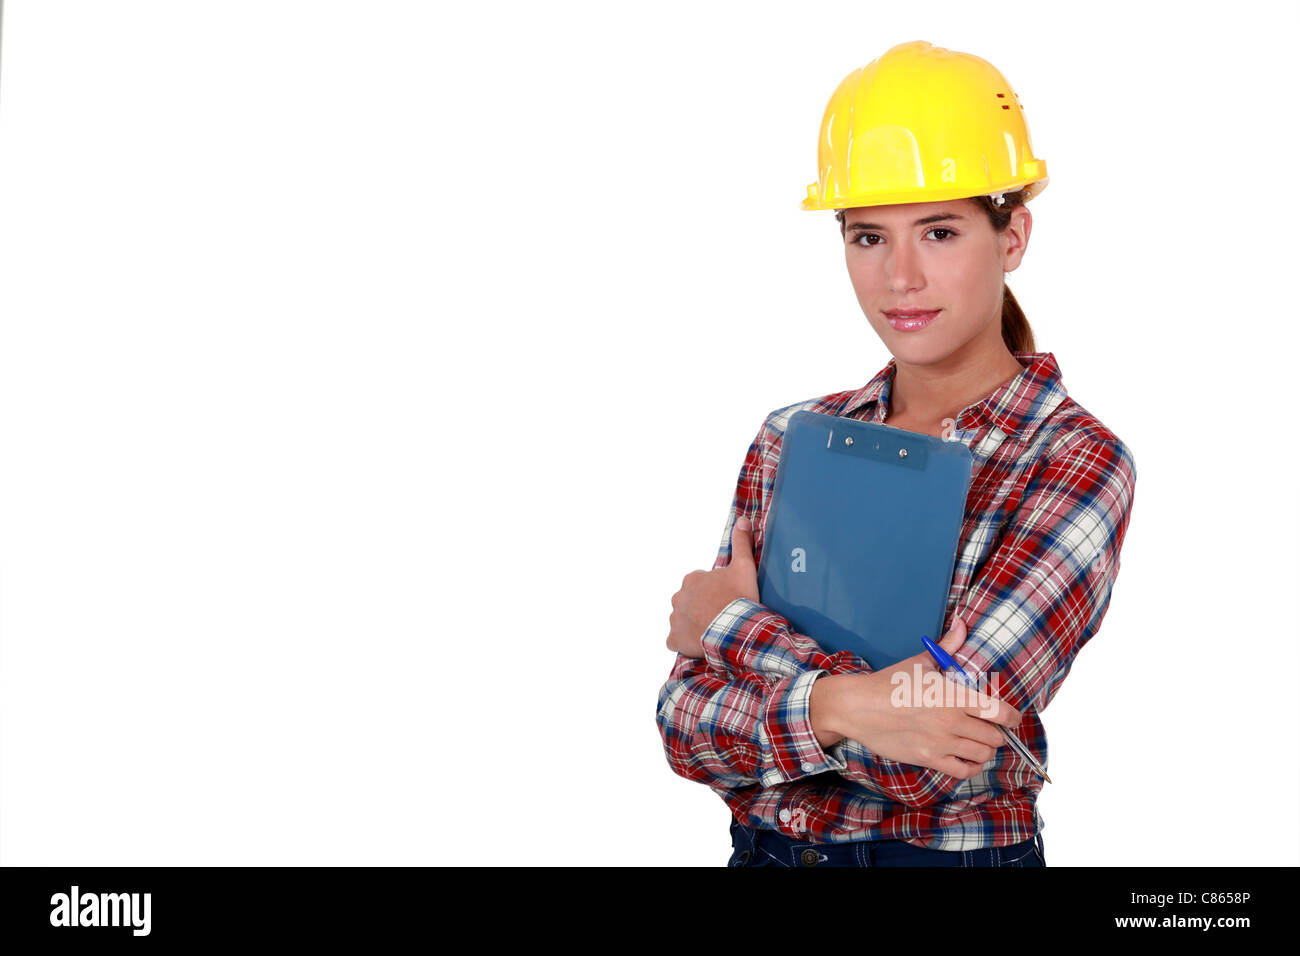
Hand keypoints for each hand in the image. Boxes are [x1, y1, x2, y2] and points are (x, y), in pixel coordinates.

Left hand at [666, 517, 760, 657]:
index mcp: (692, 579)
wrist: (736, 628)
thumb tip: (742, 520)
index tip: (727, 599)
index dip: (715, 592)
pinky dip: (684, 642)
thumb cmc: (740, 597)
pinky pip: (676, 641)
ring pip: (682, 621)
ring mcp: (675, 619)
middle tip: (721, 616)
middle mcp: (678, 597)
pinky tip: (699, 644)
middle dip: (702, 608)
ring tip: (713, 631)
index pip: (701, 585)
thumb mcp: (744, 566)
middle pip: (690, 602)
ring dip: (694, 625)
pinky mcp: (675, 639)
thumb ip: (741, 543)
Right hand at [810, 614, 1023, 778]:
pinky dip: (971, 766)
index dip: (1013, 717)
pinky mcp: (928, 759)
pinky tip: (966, 757)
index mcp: (953, 695)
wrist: (858, 707)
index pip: (999, 711)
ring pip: (982, 754)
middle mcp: (951, 721)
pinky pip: (963, 771)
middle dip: (996, 732)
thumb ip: (948, 646)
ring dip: (984, 749)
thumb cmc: (889, 682)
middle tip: (988, 727)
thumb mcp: (920, 662)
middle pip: (995, 736)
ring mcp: (940, 743)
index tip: (1012, 717)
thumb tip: (961, 623)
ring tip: (977, 741)